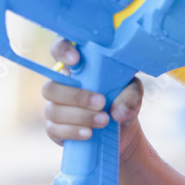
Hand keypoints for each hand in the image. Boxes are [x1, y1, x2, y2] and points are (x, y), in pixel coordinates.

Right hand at [41, 39, 144, 160]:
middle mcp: (61, 86)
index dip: (62, 51)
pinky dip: (74, 132)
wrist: (121, 131)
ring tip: (104, 121)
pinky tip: (89, 134)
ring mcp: (54, 108)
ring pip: (53, 110)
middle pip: (51, 87)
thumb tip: (117, 111)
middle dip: (77, 96)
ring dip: (80, 116)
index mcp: (77, 68)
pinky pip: (55, 130)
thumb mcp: (133, 94)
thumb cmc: (122, 101)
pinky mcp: (54, 129)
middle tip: (102, 102)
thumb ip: (130, 96)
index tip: (76, 59)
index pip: (59, 50)